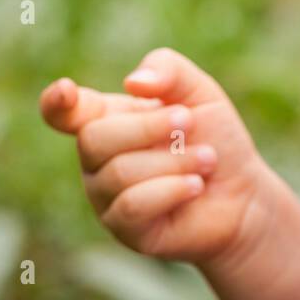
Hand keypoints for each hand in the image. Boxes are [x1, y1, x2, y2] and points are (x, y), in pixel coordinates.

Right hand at [40, 48, 275, 267]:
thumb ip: (168, 70)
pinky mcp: (124, 229)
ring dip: (174, 160)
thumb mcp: (200, 92)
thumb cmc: (214, 138)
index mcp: (106, 119)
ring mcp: (106, 196)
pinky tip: (196, 185)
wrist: (243, 192)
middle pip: (94, 138)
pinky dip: (172, 189)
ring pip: (119, 172)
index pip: (62, 112)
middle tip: (189, 121)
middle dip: (148, 126)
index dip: (56, 102)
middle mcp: (97, 159)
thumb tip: (133, 83)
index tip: (65, 91)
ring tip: (207, 159)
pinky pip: (132, 205)